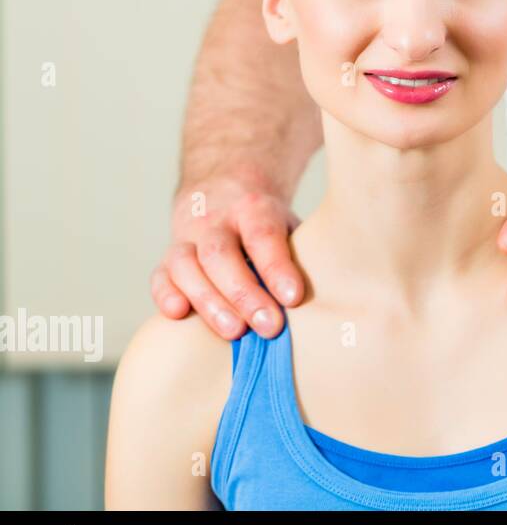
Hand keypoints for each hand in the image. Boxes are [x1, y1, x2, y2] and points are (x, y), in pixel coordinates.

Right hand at [151, 164, 304, 338]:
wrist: (224, 192)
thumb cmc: (269, 224)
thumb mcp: (290, 226)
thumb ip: (299, 255)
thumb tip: (328, 299)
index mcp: (254, 208)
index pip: (263, 235)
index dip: (276, 266)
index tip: (294, 298)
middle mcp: (216, 220)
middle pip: (220, 254)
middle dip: (244, 294)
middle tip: (269, 326)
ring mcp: (187, 238)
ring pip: (185, 265)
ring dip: (208, 301)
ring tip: (233, 331)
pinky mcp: (168, 258)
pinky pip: (160, 276)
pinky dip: (165, 295)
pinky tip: (178, 314)